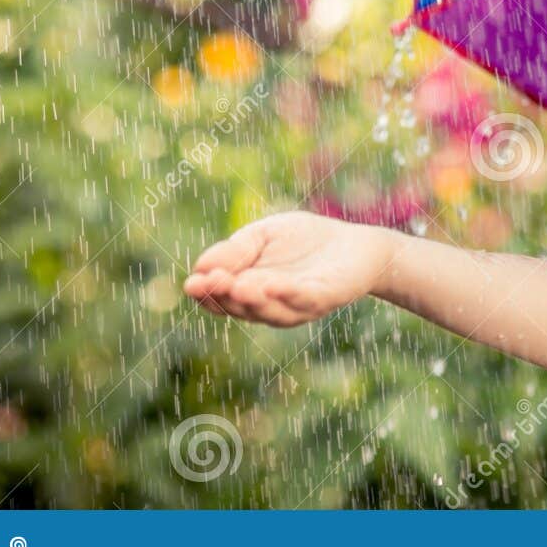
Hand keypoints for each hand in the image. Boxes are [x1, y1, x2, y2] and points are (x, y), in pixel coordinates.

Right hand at [183, 210, 396, 326]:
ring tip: (238, 285)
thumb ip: (236, 249)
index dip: (205, 294)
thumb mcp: (263, 235)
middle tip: (211, 282)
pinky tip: (271, 284)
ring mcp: (296, 306)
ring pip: (270, 311)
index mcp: (248, 291)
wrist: (354, 243)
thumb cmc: (304, 240)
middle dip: (224, 296)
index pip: (219, 299)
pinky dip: (287, 294)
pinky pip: (303, 300)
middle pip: (241, 308)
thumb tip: (201, 265)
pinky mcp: (323, 298)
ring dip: (253, 299)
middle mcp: (269, 305)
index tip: (192, 283)